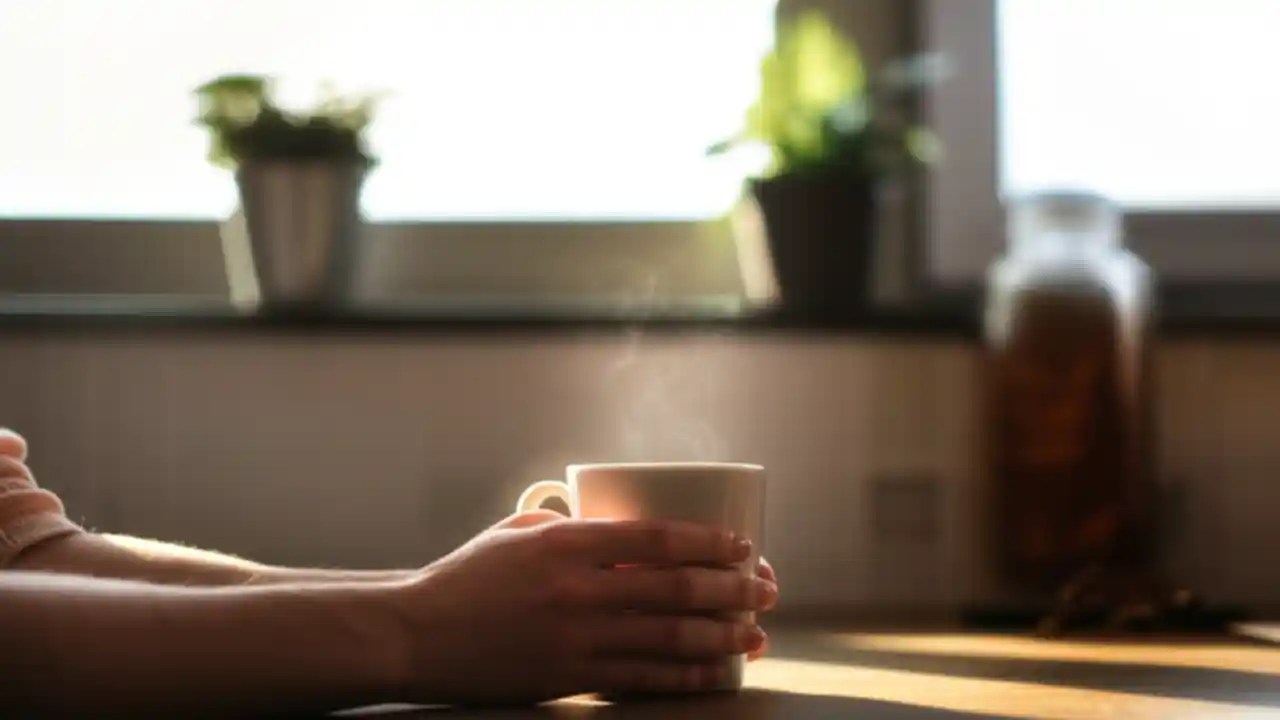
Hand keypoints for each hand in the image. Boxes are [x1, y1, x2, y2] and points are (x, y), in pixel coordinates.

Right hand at [389, 511, 777, 703]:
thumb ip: (575, 529)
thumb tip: (626, 536)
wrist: (417, 635)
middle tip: (765, 589)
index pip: (656, 538)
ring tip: (756, 633)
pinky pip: (641, 678)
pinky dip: (686, 676)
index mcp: (566, 543)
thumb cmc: (467, 579)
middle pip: (674, 589)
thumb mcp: (519, 532)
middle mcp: (576, 589)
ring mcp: (574, 637)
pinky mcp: (568, 677)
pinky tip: (717, 671)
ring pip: (668, 637)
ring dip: (721, 634)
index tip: (741, 546)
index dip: (708, 543)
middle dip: (731, 589)